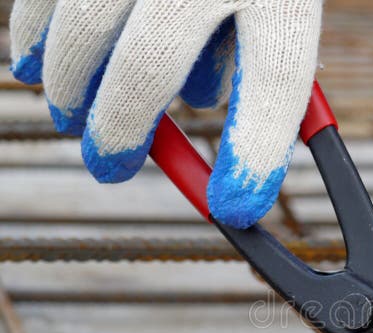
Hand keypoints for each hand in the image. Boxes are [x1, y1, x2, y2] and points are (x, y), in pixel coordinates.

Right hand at [9, 0, 321, 227]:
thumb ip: (246, 60)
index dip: (254, 153)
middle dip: (122, 127)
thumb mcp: (269, 10)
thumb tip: (199, 110)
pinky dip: (36, 29)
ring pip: (88, 22)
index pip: (275, 80)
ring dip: (70, 82)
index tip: (237, 210)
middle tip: (108, 165)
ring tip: (69, 114)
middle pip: (154, 60)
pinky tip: (36, 59)